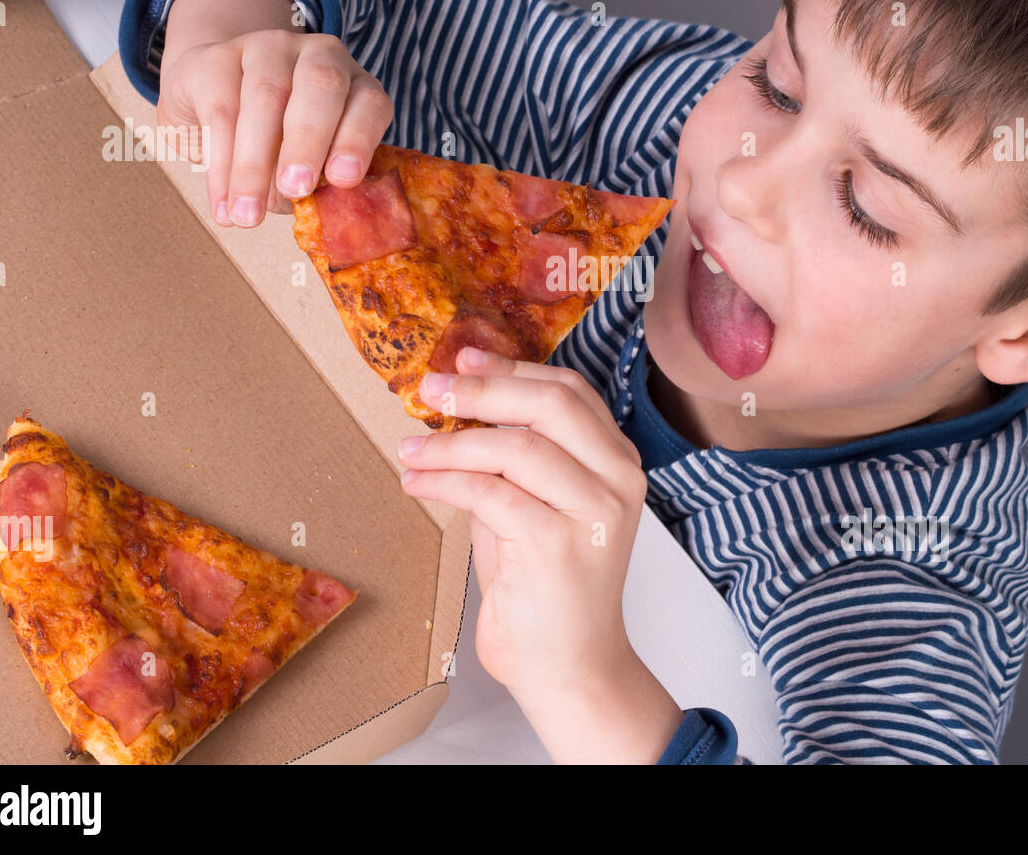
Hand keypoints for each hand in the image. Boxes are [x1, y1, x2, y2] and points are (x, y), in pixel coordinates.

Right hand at [156, 28, 393, 227]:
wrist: (214, 93)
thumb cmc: (279, 141)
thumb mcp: (310, 162)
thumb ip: (317, 181)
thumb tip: (308, 214)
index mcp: (354, 84)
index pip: (369, 104)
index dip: (358, 140)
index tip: (343, 180)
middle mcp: (317, 56)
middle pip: (320, 87)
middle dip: (308, 141)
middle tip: (294, 189)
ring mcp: (268, 48)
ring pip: (264, 97)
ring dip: (255, 163)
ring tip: (248, 215)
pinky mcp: (218, 56)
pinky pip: (220, 109)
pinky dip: (220, 164)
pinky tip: (222, 203)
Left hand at [396, 346, 648, 701]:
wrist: (571, 666)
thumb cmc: (547, 586)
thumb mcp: (534, 505)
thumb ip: (511, 458)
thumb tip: (456, 405)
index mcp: (618, 461)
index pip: (570, 392)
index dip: (512, 370)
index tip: (463, 360)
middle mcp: (618, 480)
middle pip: (548, 406)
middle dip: (481, 392)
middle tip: (430, 391)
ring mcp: (594, 513)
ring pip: (514, 448)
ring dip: (449, 445)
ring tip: (409, 450)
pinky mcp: (559, 546)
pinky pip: (490, 495)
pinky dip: (444, 483)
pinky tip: (417, 484)